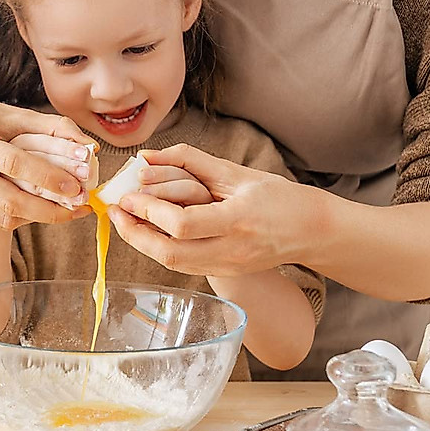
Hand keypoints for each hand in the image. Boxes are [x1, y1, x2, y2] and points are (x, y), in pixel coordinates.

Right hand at [0, 88, 95, 231]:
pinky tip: (39, 209)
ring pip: (4, 217)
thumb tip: (90, 148)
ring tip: (66, 209)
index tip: (76, 186)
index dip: (47, 177)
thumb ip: (54, 128)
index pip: (14, 163)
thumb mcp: (14, 114)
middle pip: (9, 201)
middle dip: (49, 209)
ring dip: (39, 217)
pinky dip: (22, 219)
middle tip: (79, 207)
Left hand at [109, 144, 310, 277]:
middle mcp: (232, 250)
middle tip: (115, 211)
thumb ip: (190, 161)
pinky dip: (160, 249)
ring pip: (173, 264)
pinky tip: (148, 231)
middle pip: (170, 253)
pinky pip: (184, 265)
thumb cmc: (278, 197)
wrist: (314, 232)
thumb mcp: (236, 172)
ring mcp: (229, 266)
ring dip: (142, 244)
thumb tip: (147, 156)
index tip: (128, 195)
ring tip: (125, 220)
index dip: (149, 210)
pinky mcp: (227, 273)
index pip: (182, 224)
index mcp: (238, 221)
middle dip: (134, 233)